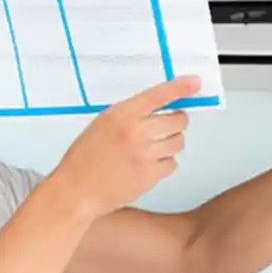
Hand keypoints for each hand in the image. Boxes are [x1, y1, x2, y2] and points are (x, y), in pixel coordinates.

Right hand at [53, 75, 201, 218]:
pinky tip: (148, 164)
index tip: (194, 83)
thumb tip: (160, 109)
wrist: (77, 189)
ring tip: (153, 147)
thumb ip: (130, 114)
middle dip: (176, 121)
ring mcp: (146, 155)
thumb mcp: (103, 124)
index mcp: (122, 115)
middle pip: (178, 119)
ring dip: (171, 142)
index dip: (180, 88)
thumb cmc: (86, 157)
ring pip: (179, 142)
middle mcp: (137, 133)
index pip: (159, 95)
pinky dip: (165, 163)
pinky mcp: (151, 176)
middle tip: (167, 125)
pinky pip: (172, 164)